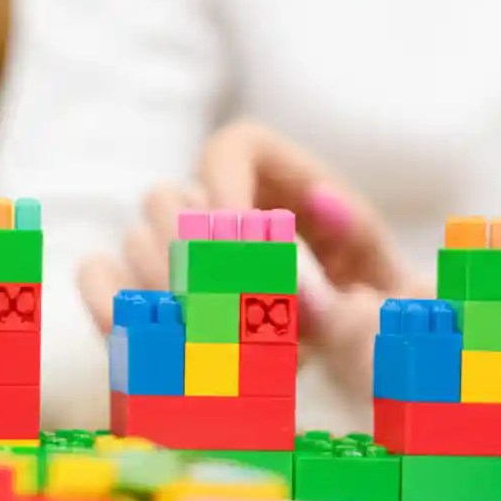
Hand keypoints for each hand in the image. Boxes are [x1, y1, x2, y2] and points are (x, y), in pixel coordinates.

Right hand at [76, 119, 425, 393]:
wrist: (357, 352)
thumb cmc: (384, 316)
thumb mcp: (401, 303)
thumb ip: (381, 299)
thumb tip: (319, 302)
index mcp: (291, 182)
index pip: (235, 148)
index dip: (226, 187)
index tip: (239, 246)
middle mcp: (224, 204)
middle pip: (171, 195)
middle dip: (196, 264)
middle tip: (234, 320)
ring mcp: (179, 245)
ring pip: (135, 240)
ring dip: (172, 300)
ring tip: (224, 350)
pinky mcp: (145, 288)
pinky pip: (99, 274)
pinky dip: (113, 305)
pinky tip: (162, 346)